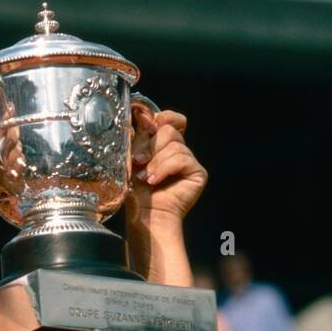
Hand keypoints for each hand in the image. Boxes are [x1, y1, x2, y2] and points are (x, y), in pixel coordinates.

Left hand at [126, 109, 207, 230]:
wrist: (145, 215)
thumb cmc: (137, 191)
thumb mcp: (133, 157)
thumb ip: (140, 136)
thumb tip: (143, 114)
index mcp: (163, 145)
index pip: (171, 120)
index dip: (161, 118)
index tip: (146, 123)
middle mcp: (179, 150)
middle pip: (169, 130)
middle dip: (151, 145)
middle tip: (139, 162)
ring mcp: (189, 161)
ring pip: (175, 144)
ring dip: (156, 162)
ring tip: (146, 178)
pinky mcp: (198, 173)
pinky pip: (182, 158)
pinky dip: (165, 169)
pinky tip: (155, 181)